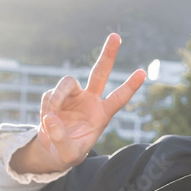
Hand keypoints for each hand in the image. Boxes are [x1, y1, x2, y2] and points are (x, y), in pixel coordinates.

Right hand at [13, 34, 145, 173]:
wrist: (53, 151)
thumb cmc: (68, 153)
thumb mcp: (68, 155)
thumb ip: (61, 138)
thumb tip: (51, 117)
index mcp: (102, 114)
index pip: (119, 98)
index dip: (130, 86)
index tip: (143, 72)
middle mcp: (90, 100)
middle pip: (100, 72)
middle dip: (108, 54)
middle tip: (116, 35)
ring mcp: (73, 96)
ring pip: (67, 82)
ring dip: (57, 97)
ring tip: (51, 116)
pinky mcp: (56, 96)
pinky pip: (49, 95)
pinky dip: (46, 107)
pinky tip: (47, 120)